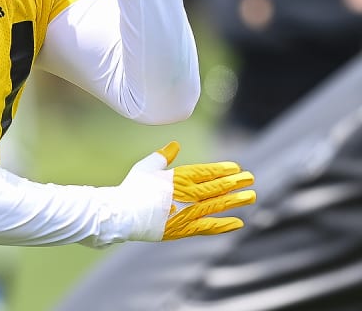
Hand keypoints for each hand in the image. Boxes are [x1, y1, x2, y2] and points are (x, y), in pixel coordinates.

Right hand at [118, 141, 255, 241]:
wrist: (122, 213)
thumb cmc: (131, 188)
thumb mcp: (145, 167)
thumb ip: (162, 156)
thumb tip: (175, 145)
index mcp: (178, 177)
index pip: (207, 172)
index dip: (223, 169)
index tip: (236, 168)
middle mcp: (187, 193)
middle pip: (217, 187)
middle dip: (235, 182)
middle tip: (250, 178)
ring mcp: (188, 212)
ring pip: (218, 205)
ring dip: (236, 200)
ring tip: (251, 196)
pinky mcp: (185, 228)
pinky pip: (210, 226)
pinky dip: (225, 225)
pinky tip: (238, 222)